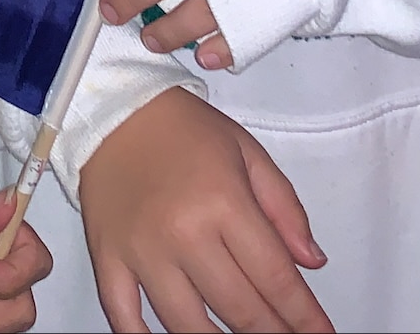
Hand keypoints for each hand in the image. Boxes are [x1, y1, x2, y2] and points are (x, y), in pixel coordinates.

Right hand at [81, 88, 330, 333]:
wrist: (114, 108)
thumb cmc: (184, 128)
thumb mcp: (248, 152)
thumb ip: (285, 208)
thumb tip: (313, 261)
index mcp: (224, 202)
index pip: (276, 278)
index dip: (304, 316)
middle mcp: (183, 233)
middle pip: (239, 309)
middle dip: (273, 333)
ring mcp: (141, 250)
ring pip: (186, 324)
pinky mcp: (107, 256)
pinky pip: (122, 314)